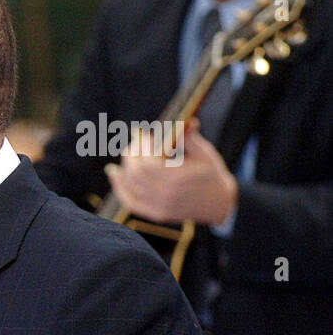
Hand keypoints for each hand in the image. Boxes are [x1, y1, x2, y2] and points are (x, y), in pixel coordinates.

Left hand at [105, 118, 237, 225]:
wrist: (218, 204)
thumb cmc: (211, 174)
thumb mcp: (205, 154)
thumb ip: (189, 138)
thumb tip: (182, 120)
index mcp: (180, 178)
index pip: (149, 162)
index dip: (143, 147)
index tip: (145, 136)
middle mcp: (167, 194)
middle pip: (136, 173)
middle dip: (132, 154)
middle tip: (135, 142)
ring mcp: (159, 207)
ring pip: (130, 186)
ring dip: (123, 167)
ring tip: (127, 153)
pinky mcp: (155, 214)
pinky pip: (130, 201)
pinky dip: (119, 187)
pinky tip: (114, 173)